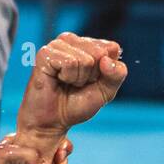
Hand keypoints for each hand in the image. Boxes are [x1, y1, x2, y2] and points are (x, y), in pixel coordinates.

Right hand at [16, 32, 126, 146]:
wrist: (52, 122)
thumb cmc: (77, 105)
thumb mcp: (106, 91)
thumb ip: (117, 74)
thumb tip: (106, 60)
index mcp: (88, 44)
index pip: (112, 48)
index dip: (105, 72)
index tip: (91, 81)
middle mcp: (73, 40)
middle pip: (100, 53)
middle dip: (92, 75)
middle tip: (76, 84)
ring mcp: (58, 45)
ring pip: (85, 59)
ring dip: (78, 78)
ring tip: (66, 83)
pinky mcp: (46, 53)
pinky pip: (70, 63)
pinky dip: (68, 77)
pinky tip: (57, 80)